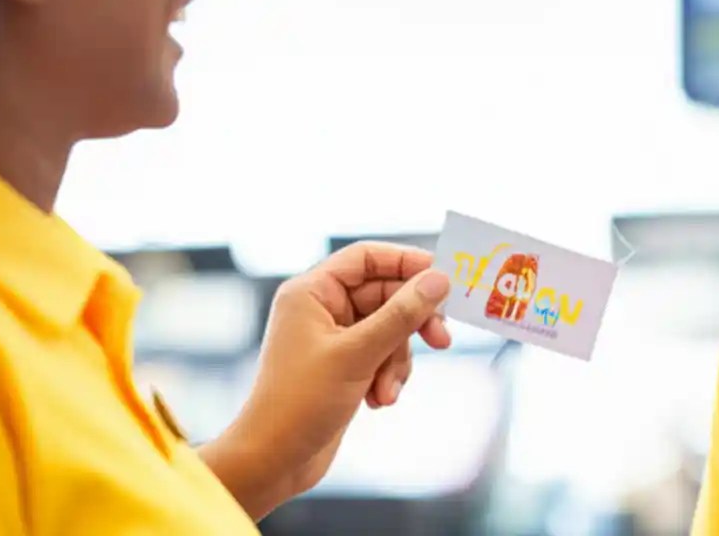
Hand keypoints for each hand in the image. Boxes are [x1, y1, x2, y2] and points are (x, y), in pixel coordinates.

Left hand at [201, 243, 451, 518]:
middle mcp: (322, 308)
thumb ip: (402, 315)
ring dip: (397, 360)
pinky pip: (383, 355)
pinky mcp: (345, 365)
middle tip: (442, 339)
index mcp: (312, 292)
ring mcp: (334, 338)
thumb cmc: (300, 402)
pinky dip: (388, 375)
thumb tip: (439, 280)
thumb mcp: (358, 354)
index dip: (406, 262)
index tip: (444, 278)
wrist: (273, 460)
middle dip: (412, 322)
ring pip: (390, 329)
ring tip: (387, 390)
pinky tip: (378, 400)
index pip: (366, 257)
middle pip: (385, 294)